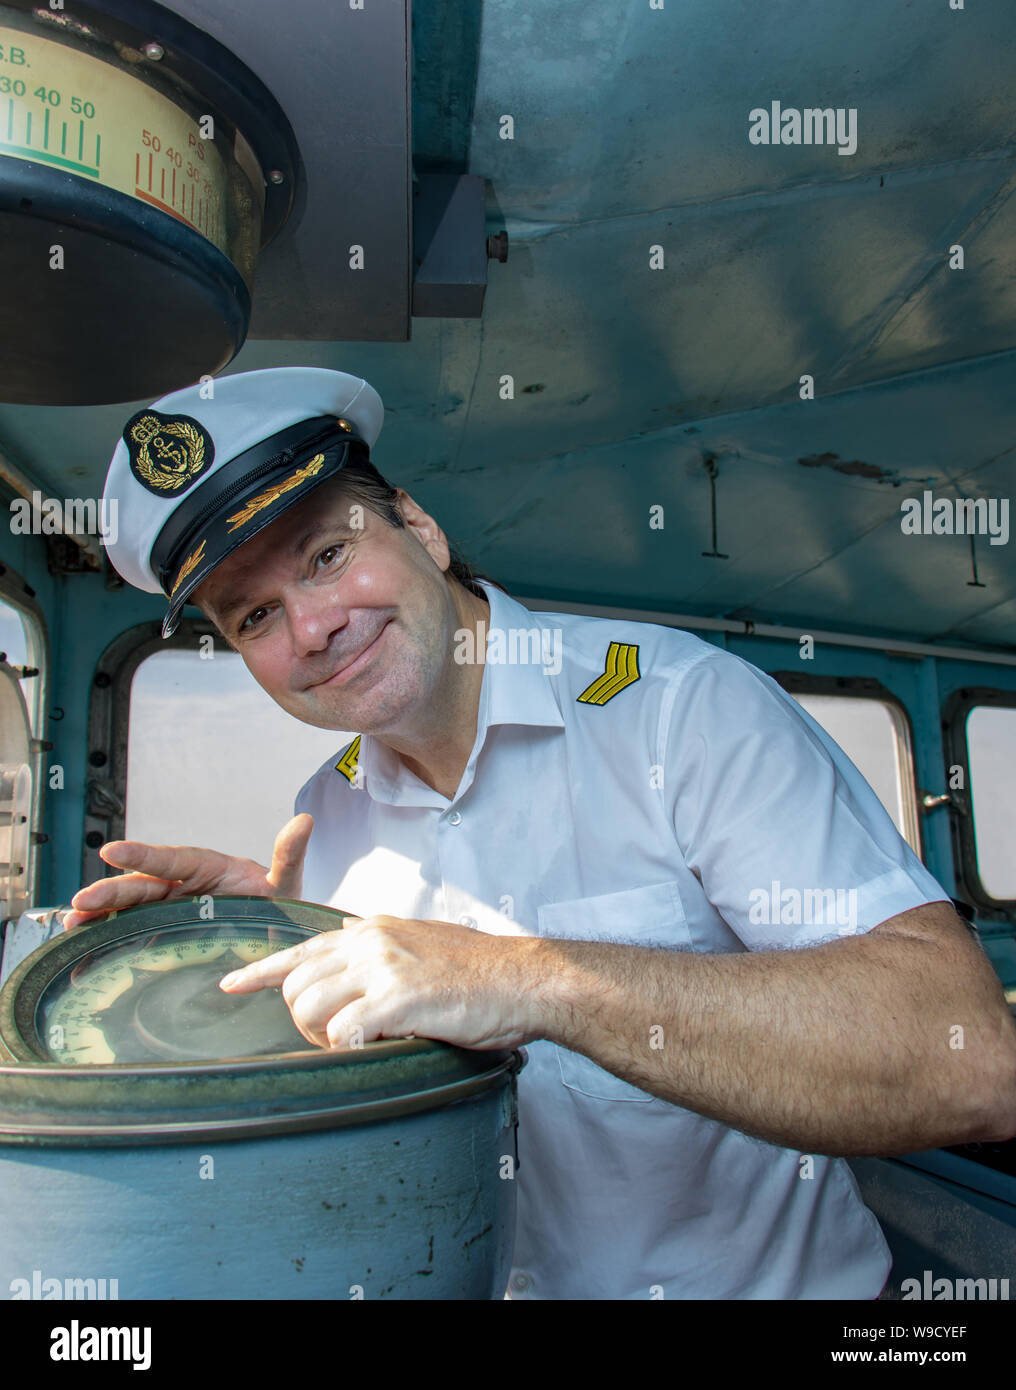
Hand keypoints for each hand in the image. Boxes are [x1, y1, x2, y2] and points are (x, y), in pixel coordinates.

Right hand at [62, 814, 314, 929]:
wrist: (276, 931)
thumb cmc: (277, 903)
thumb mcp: (284, 883)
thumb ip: (288, 855)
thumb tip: (304, 821)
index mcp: (206, 868)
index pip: (171, 860)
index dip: (142, 856)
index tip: (112, 851)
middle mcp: (183, 886)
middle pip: (143, 886)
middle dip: (111, 892)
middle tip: (81, 900)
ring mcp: (171, 909)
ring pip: (130, 908)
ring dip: (100, 913)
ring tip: (71, 922)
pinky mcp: (165, 931)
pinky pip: (133, 930)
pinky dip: (107, 934)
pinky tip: (82, 942)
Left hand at [219, 914, 545, 1051]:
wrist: (524, 979)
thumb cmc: (479, 972)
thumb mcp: (421, 942)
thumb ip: (379, 945)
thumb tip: (346, 941)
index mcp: (372, 931)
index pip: (300, 949)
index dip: (259, 971)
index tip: (230, 986)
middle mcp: (369, 942)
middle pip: (294, 985)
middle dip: (301, 1022)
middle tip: (334, 1042)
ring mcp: (382, 968)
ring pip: (308, 1009)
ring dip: (321, 1039)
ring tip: (355, 1047)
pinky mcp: (398, 999)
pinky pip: (343, 1033)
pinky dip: (349, 1051)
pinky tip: (373, 1051)